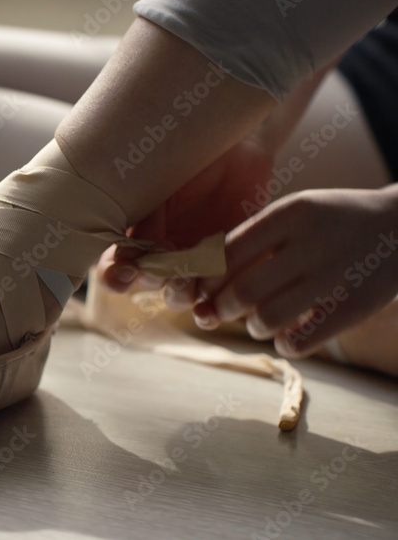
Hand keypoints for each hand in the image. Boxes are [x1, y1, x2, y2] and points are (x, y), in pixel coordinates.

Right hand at [97, 133, 275, 296]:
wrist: (239, 144)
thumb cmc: (190, 156)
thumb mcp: (160, 180)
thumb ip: (148, 218)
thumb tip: (135, 255)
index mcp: (137, 232)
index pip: (115, 265)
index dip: (114, 276)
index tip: (125, 272)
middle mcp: (161, 251)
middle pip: (145, 283)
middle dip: (148, 282)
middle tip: (161, 271)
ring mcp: (194, 260)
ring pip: (178, 295)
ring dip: (177, 295)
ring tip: (186, 281)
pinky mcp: (227, 263)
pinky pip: (218, 294)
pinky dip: (213, 305)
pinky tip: (212, 302)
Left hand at [193, 188, 397, 356]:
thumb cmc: (331, 223)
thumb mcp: (294, 214)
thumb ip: (251, 242)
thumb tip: (199, 284)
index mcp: (291, 213)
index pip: (226, 253)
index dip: (205, 279)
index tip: (201, 289)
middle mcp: (312, 242)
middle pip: (242, 290)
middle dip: (221, 308)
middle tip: (221, 310)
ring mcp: (336, 276)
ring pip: (267, 319)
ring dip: (252, 327)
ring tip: (257, 322)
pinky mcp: (357, 306)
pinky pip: (302, 341)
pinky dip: (284, 343)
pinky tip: (287, 335)